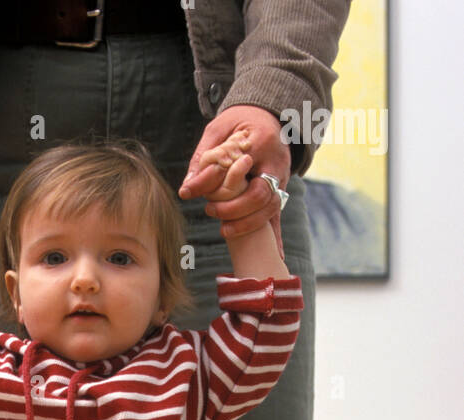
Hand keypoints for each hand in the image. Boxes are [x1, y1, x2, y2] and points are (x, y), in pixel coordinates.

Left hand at [179, 106, 290, 257]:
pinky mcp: (281, 190)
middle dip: (234, 209)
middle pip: (261, 195)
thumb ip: (203, 158)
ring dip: (248, 223)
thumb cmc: (238, 122)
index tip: (190, 193)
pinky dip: (275, 235)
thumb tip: (186, 190)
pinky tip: (276, 254)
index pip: (238, 168)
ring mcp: (283, 178)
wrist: (268, 116)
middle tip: (210, 211)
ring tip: (224, 229)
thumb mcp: (217, 130)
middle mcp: (276, 162)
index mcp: (260, 142)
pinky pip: (279, 215)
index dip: (213, 184)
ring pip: (271, 208)